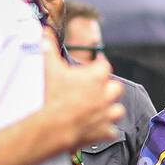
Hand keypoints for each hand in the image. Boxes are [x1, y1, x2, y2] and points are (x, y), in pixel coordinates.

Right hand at [41, 29, 124, 149]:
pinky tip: (97, 128)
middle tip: (96, 89)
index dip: (99, 64)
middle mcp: (107, 94)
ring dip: (111, 108)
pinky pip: (112, 131)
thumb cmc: (54, 97)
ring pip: (118, 109)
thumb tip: (45, 33)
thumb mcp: (50, 68)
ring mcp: (108, 113)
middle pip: (116, 87)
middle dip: (107, 87)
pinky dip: (106, 130)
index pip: (105, 65)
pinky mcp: (105, 131)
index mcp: (97, 76)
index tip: (95, 65)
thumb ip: (49, 48)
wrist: (54, 126)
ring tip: (100, 108)